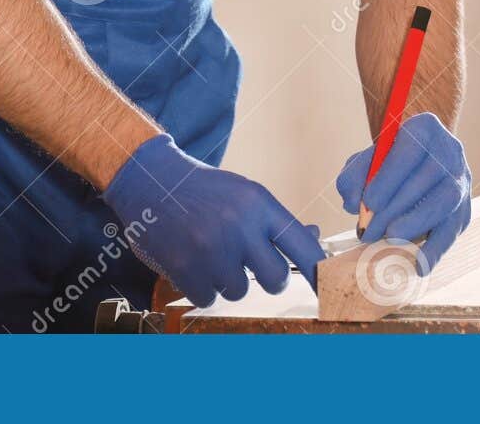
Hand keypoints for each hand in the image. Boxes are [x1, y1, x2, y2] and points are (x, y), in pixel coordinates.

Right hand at [103, 133, 325, 306]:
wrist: (150, 181)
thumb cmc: (205, 190)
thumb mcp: (245, 194)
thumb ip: (277, 222)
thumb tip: (315, 240)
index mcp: (259, 204)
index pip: (302, 246)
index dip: (319, 274)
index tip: (328, 291)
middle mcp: (239, 226)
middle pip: (276, 279)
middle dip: (267, 278)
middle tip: (249, 264)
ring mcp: (211, 249)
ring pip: (240, 292)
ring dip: (228, 281)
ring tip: (211, 254)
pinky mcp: (185, 268)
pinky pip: (209, 298)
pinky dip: (202, 287)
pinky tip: (192, 261)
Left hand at [335, 112, 471, 274]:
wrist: (419, 161)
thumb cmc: (388, 163)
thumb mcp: (367, 160)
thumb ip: (354, 176)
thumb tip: (353, 203)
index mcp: (425, 128)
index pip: (409, 151)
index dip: (389, 178)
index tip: (369, 202)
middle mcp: (450, 151)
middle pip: (427, 178)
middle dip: (395, 208)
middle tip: (368, 230)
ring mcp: (462, 180)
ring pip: (445, 201)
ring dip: (416, 223)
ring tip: (390, 238)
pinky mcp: (465, 208)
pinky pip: (454, 228)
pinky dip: (436, 249)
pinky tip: (420, 265)